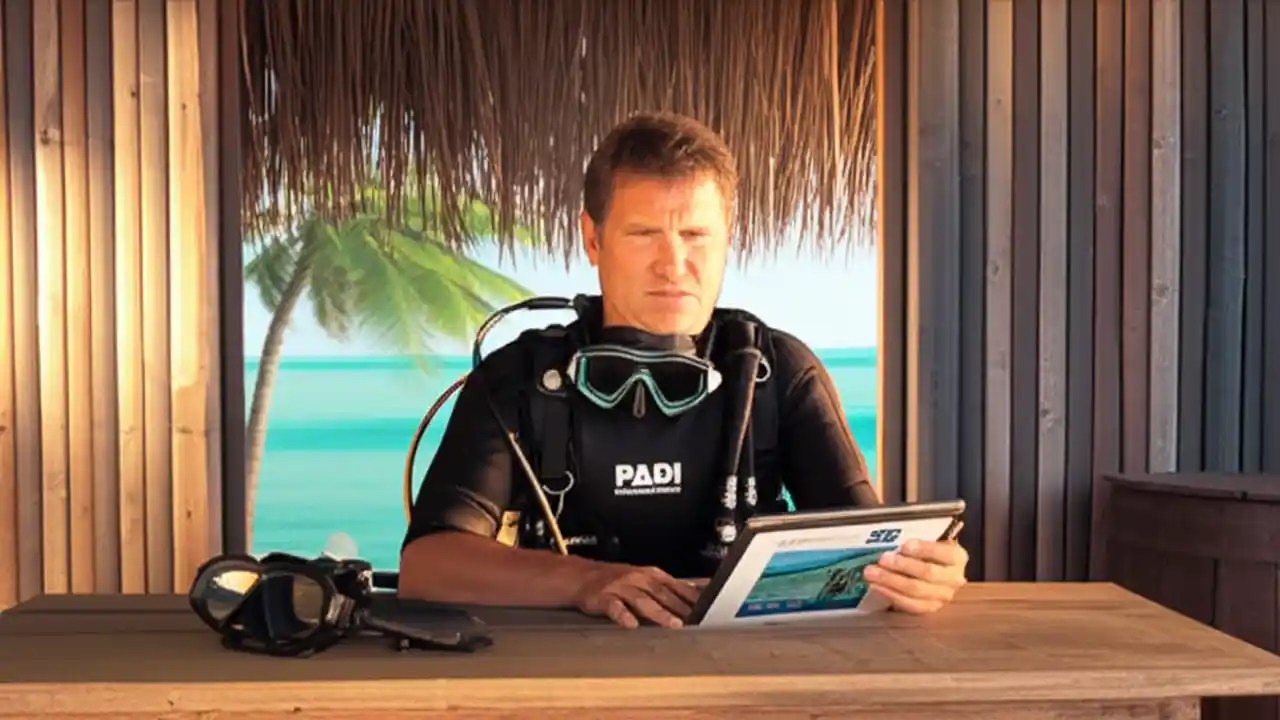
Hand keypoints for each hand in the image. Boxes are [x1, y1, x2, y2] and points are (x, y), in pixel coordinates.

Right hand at [571, 562, 702, 628]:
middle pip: (661, 593)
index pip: (674, 585)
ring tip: (673, 624)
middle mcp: (636, 579)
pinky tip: (631, 625)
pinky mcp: (602, 598)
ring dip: (659, 612)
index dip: (690, 596)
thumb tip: (693, 592)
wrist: (581, 576)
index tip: (704, 608)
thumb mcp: (642, 578)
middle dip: (679, 607)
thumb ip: (665, 586)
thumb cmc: (615, 579)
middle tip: (695, 620)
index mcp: (648, 574)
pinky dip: (623, 616)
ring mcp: (619, 588)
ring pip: (642, 600)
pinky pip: (614, 607)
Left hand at [863, 538, 967, 613]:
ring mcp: (943, 596)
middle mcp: (954, 578)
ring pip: (916, 591)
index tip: (904, 546)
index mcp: (957, 556)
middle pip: (928, 573)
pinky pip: (910, 605)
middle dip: (902, 566)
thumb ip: (916, 535)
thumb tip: (890, 533)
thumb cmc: (926, 549)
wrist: (933, 567)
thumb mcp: (928, 537)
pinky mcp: (930, 608)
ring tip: (872, 572)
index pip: (944, 553)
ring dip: (891, 581)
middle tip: (882, 559)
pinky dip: (891, 595)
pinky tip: (877, 586)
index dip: (924, 550)